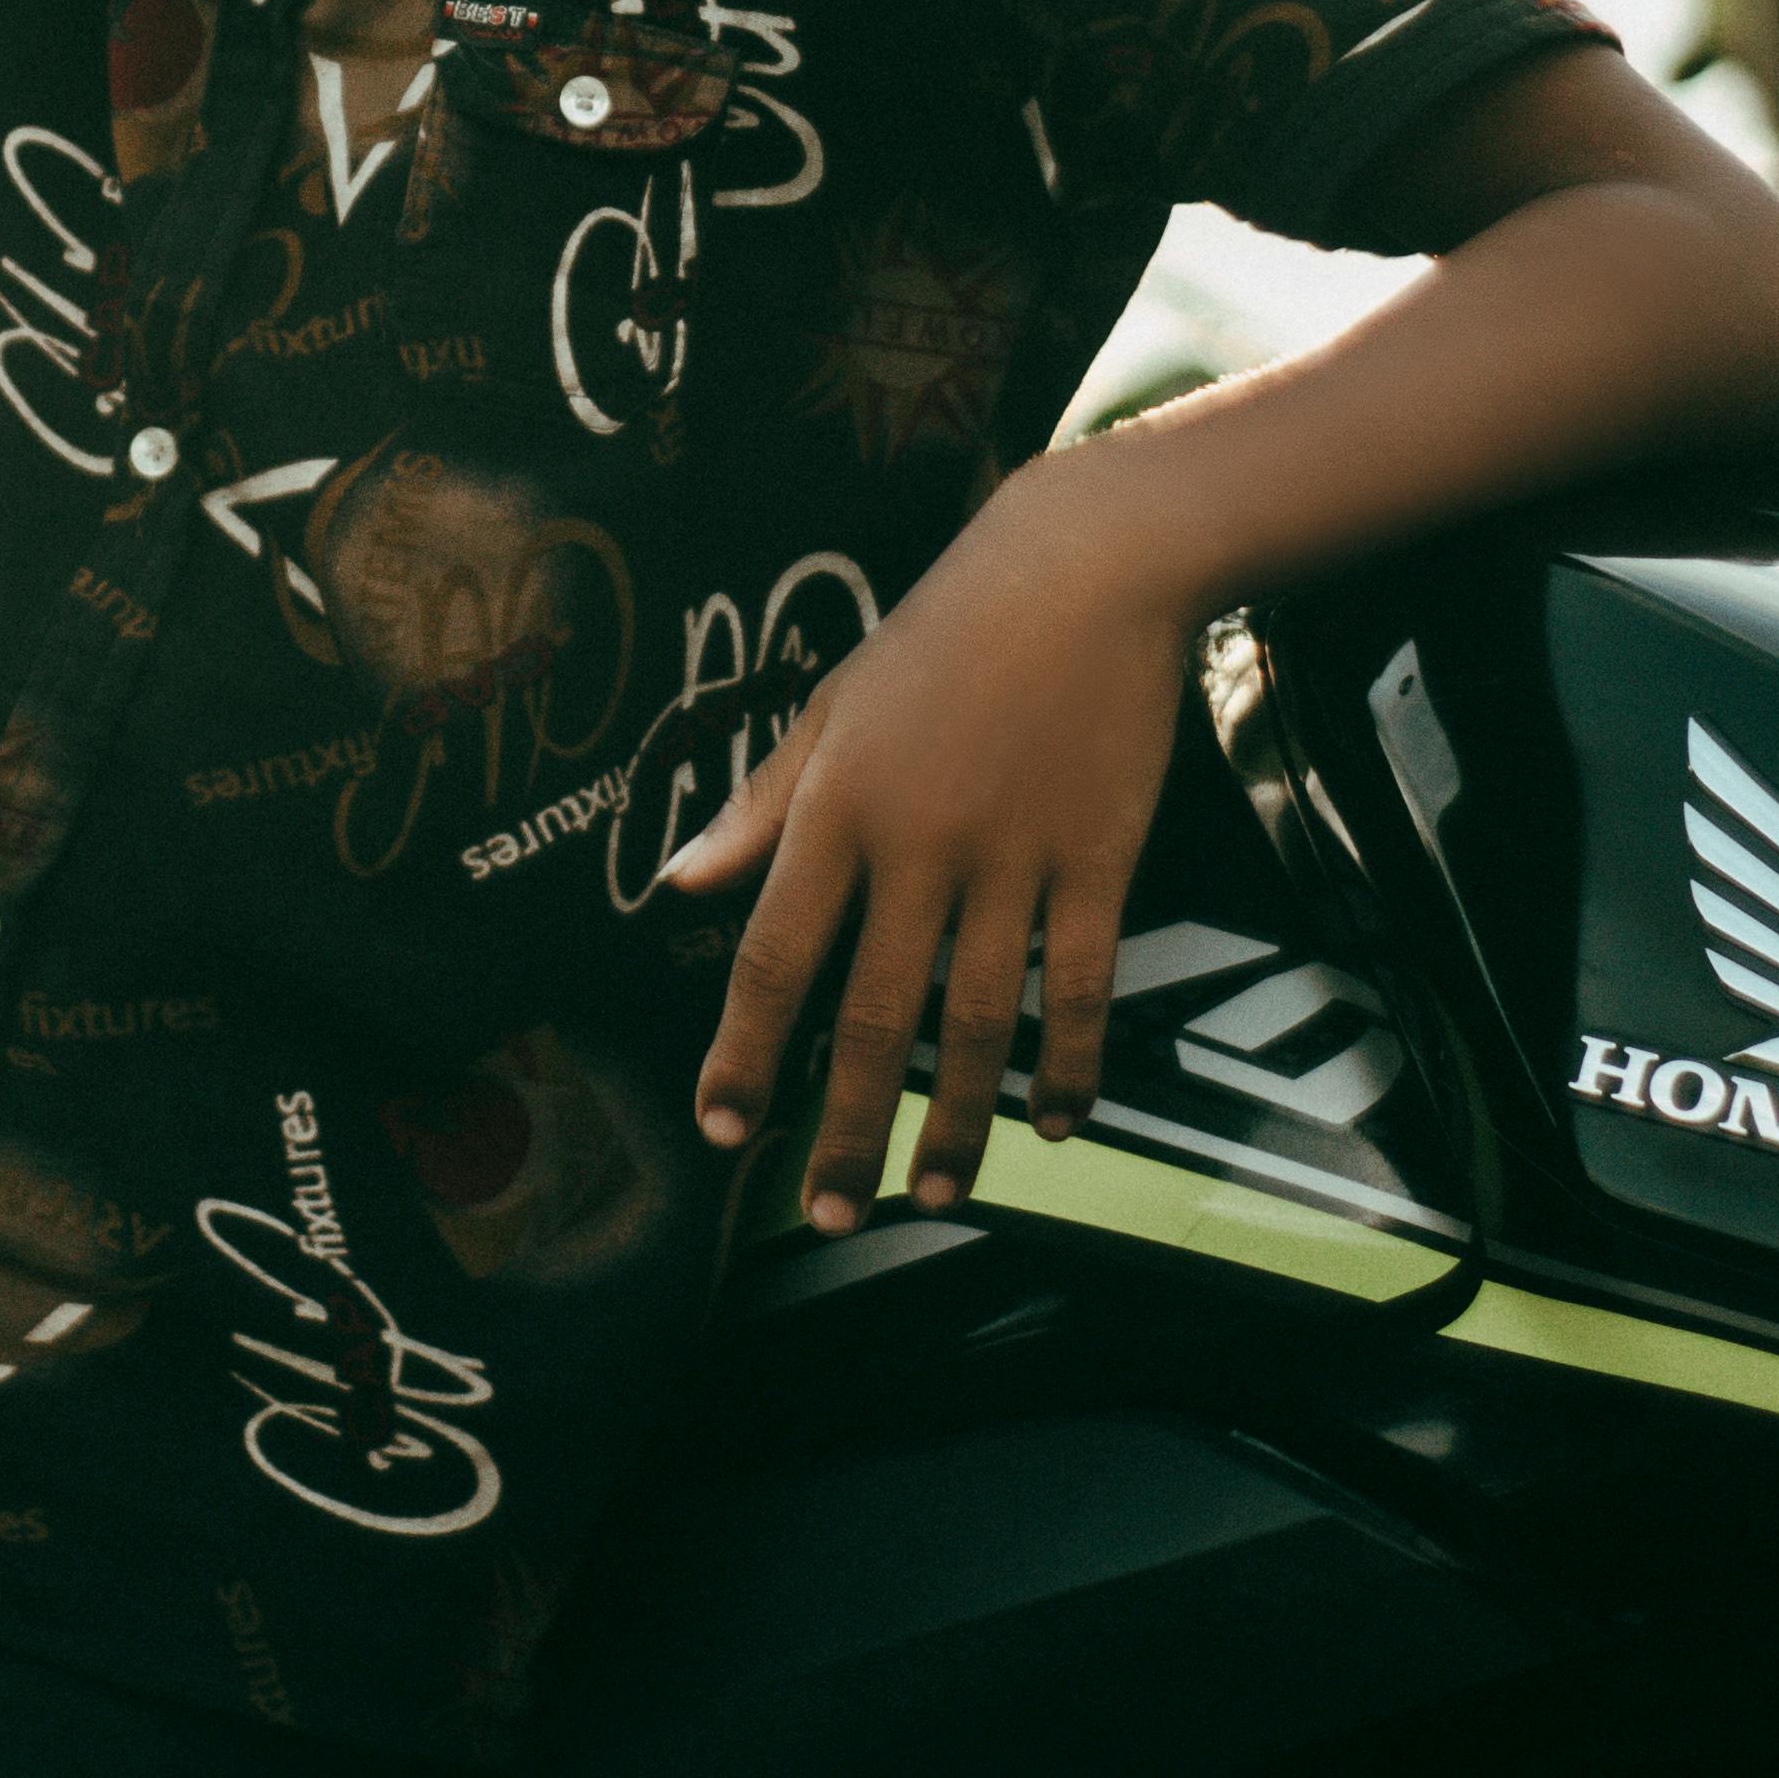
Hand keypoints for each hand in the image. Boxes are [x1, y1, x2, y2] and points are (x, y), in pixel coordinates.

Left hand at [664, 454, 1193, 1231]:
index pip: (772, 954)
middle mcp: (916, 840)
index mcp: (837, 804)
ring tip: (934, 1193)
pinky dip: (1070, 1064)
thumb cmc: (943, 636)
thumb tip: (680, 888)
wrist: (1081, 563)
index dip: (742, 1051)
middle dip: (844, 1128)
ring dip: (957, 1123)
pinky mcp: (1098, 856)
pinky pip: (1081, 986)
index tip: (723, 1131)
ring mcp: (1013, 853)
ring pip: (977, 1021)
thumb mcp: (833, 709)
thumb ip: (761, 807)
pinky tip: (1054, 1122)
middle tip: (831, 1215)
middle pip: (871, 1015)